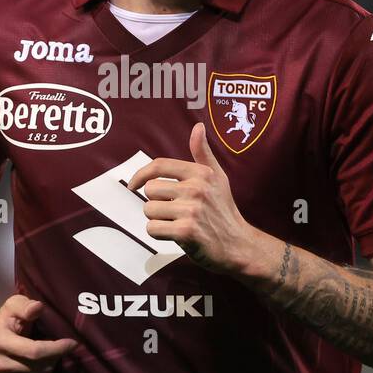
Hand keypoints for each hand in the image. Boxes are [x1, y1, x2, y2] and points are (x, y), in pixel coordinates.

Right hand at [0, 294, 77, 372]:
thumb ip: (26, 306)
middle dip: (54, 360)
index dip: (58, 349)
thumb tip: (38, 308)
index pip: (35, 351)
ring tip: (47, 363)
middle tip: (57, 351)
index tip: (72, 343)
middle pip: (39, 369)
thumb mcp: (14, 305)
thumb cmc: (6, 322)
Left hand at [124, 122, 254, 273]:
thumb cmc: (224, 211)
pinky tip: (176, 235)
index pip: (159, 165)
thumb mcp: (217, 178)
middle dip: (156, 202)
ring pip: (149, 210)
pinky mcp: (186, 232)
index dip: (140, 175)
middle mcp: (196, 188)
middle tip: (174, 212)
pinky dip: (159, 234)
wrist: (238, 246)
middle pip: (150, 189)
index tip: (133, 186)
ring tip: (177, 223)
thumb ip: (203, 153)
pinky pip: (152, 228)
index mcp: (201, 173)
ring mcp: (191, 210)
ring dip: (157, 220)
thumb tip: (198, 127)